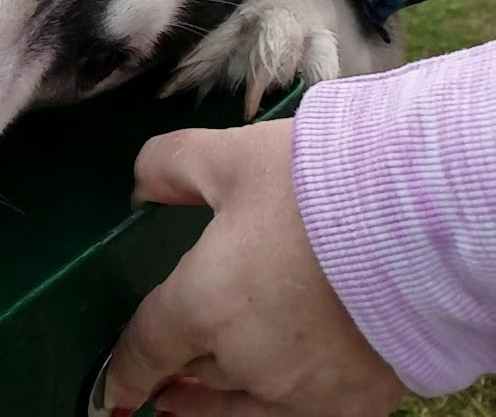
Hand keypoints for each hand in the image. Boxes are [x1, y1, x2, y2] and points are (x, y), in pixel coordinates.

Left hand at [103, 119, 406, 415]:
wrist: (436, 218)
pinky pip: (304, 414)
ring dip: (217, 406)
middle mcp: (248, 361)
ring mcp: (307, 390)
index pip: (148, 349)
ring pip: (244, 409)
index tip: (112, 394)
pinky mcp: (361, 401)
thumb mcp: (232, 156)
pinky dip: (280, 406)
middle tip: (163, 388)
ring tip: (201, 403)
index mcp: (206, 306)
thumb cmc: (327, 182)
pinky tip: (279, 397)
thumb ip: (172, 166)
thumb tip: (141, 182)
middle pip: (196, 380)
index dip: (125, 372)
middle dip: (177, 379)